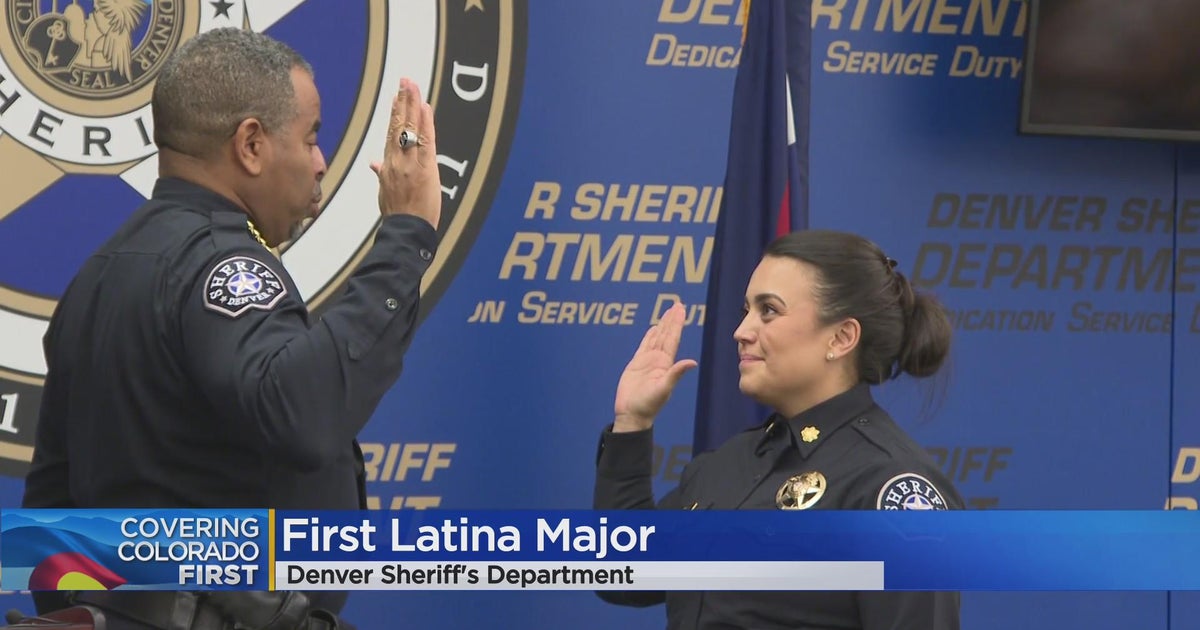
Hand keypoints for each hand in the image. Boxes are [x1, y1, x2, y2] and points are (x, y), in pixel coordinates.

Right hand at [370, 78, 441, 228]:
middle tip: (405, 80)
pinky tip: (425, 108)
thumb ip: (380, 173)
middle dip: (402, 101)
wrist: (405, 229)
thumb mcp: (384, 191)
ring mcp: (409, 163)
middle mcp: (396, 160)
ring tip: (413, 86)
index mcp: (388, 165)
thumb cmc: (397, 214)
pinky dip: (425, 123)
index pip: (390, 133)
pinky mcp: (424, 169)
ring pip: (410, 128)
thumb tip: (372, 163)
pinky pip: (425, 141)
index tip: (396, 96)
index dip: (394, 113)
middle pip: (398, 125)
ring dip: (412, 105)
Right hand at [613, 303, 697, 431]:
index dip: (677, 324)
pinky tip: (653, 328)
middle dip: (672, 319)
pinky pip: (644, 346)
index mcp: (666, 364)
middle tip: (677, 304)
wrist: (632, 414)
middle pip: (666, 335)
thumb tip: (693, 362)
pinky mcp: (636, 364)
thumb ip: (676, 374)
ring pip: (656, 338)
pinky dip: (649, 336)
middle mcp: (659, 360)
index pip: (673, 339)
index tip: (681, 310)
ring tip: (668, 311)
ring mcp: (647, 361)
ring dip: (662, 324)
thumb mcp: (663, 389)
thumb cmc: (648, 405)